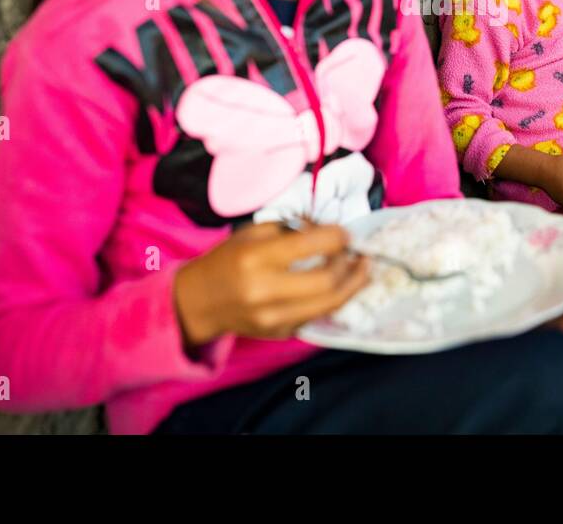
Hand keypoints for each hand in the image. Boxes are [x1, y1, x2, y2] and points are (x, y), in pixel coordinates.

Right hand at [174, 220, 370, 345]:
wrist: (198, 302)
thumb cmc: (227, 260)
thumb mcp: (251, 233)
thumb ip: (290, 229)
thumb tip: (328, 230)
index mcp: (255, 258)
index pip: (308, 246)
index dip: (336, 237)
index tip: (346, 233)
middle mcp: (264, 291)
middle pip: (326, 282)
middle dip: (350, 266)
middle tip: (358, 254)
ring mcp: (272, 318)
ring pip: (329, 305)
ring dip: (353, 286)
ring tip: (363, 270)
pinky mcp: (279, 333)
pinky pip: (317, 316)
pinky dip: (335, 300)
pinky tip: (343, 287)